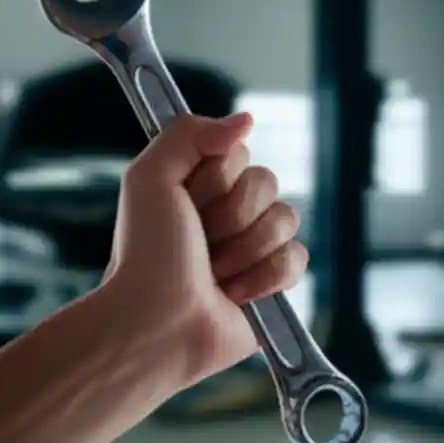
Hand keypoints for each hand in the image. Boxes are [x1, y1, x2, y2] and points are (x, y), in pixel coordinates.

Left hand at [102, 113, 307, 386]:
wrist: (156, 323)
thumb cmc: (145, 256)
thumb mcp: (150, 178)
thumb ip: (189, 133)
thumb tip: (246, 119)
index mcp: (199, 185)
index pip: (239, 153)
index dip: (217, 178)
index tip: (187, 201)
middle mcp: (228, 212)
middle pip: (267, 183)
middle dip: (232, 216)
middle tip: (199, 242)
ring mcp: (253, 247)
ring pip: (286, 220)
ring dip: (245, 250)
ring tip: (214, 274)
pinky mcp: (273, 283)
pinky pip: (298, 259)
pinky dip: (265, 278)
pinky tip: (234, 294)